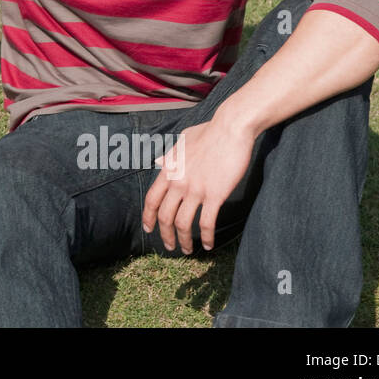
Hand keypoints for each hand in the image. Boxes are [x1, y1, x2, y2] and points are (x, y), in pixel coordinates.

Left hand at [141, 115, 254, 253]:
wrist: (230, 128)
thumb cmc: (209, 132)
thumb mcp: (182, 141)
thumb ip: (170, 155)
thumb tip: (159, 161)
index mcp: (168, 169)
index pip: (151, 199)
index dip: (148, 217)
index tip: (149, 229)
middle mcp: (178, 182)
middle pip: (164, 216)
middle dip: (165, 235)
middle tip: (170, 247)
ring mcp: (195, 189)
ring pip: (183, 224)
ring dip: (184, 241)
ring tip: (188, 250)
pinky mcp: (215, 194)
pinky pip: (207, 223)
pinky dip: (206, 237)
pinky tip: (208, 245)